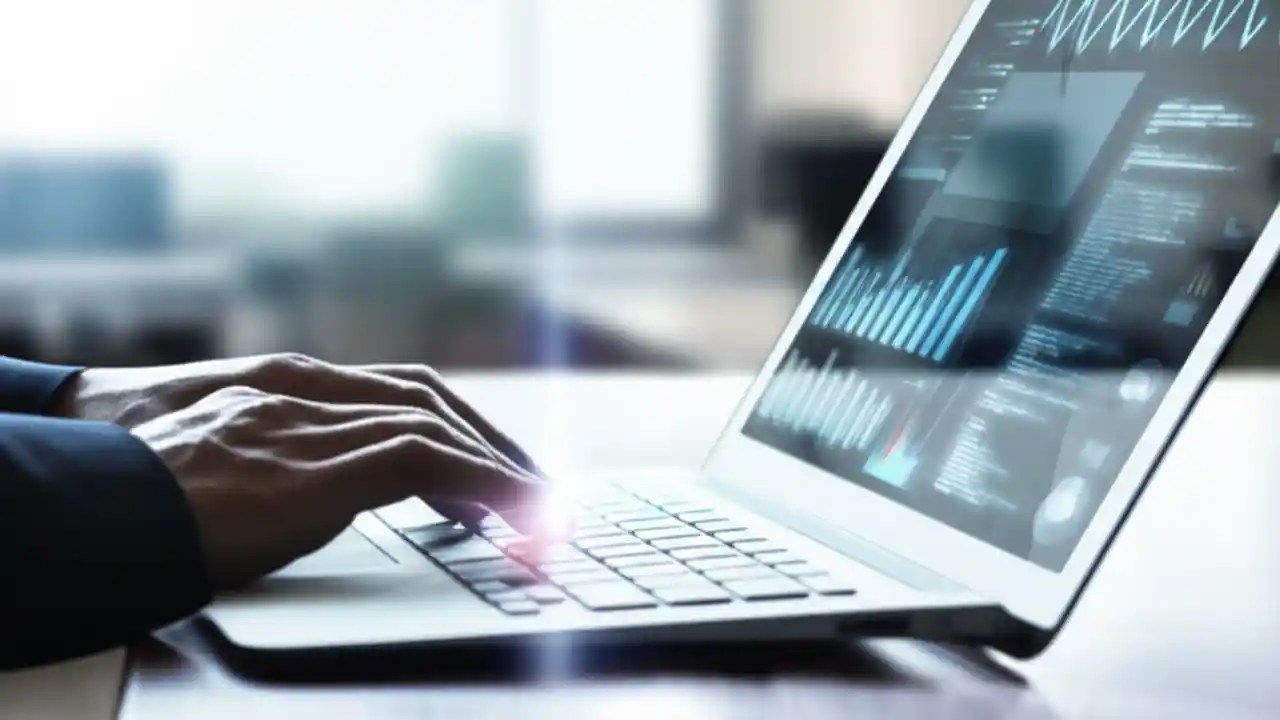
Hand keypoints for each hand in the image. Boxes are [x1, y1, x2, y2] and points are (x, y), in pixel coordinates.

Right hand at [55, 353, 543, 523]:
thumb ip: (272, 456)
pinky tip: (513, 507)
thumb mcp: (214, 456)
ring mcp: (306, 425)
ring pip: (433, 426)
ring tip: (535, 502)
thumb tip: (304, 493)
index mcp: (281, 385)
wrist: (83, 499)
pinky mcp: (311, 469)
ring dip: (494, 463)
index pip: (396, 389)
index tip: (488, 458)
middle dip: (486, 438)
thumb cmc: (132, 487)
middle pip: (424, 398)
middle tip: (530, 481)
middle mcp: (303, 392)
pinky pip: (424, 463)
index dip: (455, 420)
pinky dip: (480, 482)